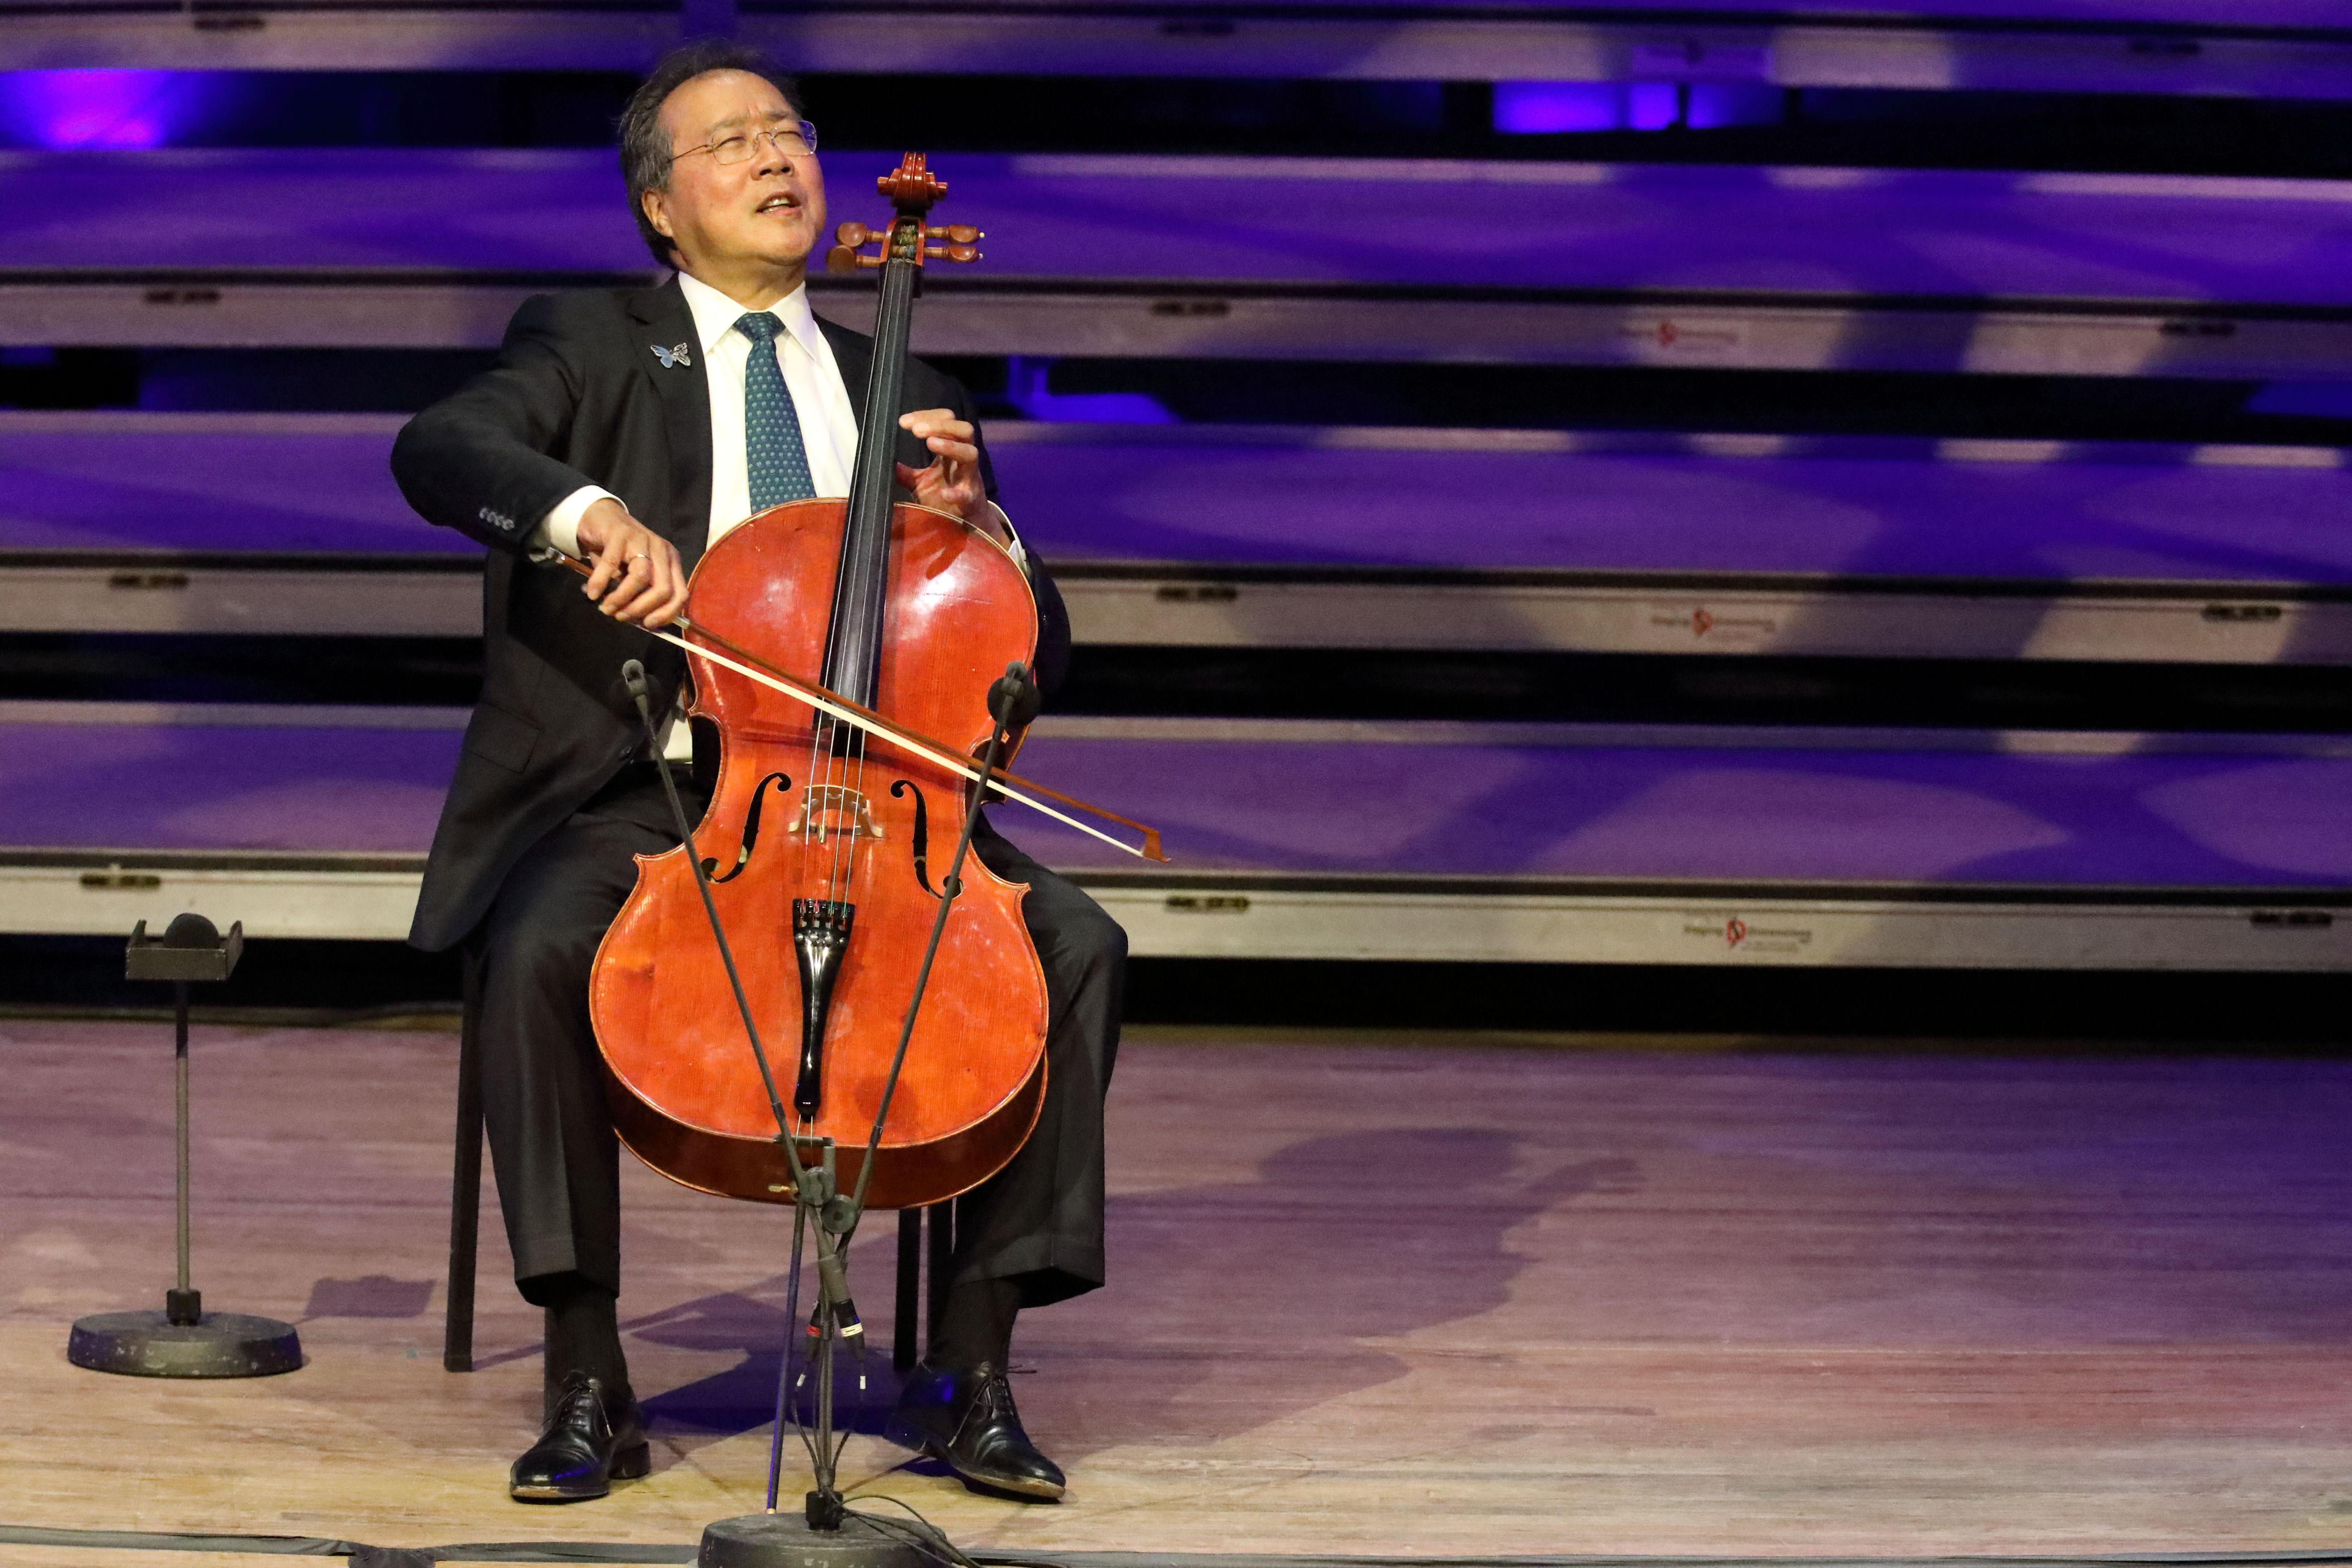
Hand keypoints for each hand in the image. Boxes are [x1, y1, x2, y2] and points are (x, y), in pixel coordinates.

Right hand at [574, 498, 687, 628]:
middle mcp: (661, 550)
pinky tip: (592, 594)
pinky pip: (611, 564)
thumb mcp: (633, 574)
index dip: (666, 614)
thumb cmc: (620, 552)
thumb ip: (639, 595)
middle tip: (622, 617)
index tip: (647, 625)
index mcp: (671, 562)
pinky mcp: (620, 534)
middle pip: (663, 589)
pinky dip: (600, 583)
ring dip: (622, 598)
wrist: (602, 518)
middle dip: (641, 609)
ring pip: (641, 577)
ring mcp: (642, 539)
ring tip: (607, 608)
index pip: (680, 594)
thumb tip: (638, 622)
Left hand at [896, 409, 1009, 544]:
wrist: (963, 523)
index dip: (927, 416)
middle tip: (916, 430)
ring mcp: (969, 477)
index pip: (945, 421)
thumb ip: (904, 472)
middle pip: (963, 430)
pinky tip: (944, 493)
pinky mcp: (970, 500)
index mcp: (951, 450)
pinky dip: (956, 493)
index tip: (903, 422)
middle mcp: (963, 458)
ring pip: (970, 453)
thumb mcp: (920, 482)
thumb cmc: (942, 496)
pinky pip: (967, 493)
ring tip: (930, 443)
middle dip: (941, 425)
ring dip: (951, 446)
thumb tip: (881, 461)